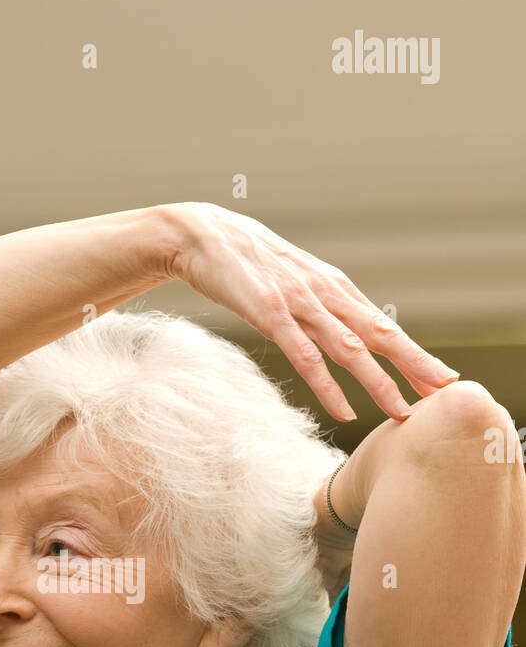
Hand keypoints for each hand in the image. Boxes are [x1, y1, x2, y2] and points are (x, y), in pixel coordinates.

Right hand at [165, 203, 459, 421]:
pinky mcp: (271, 314)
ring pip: (349, 349)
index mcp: (332, 287)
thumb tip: (335, 329)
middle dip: (414, 364)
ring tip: (402, 411)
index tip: (440, 377)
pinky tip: (344, 410)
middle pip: (378, 335)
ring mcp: (300, 304)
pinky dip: (327, 386)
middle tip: (444, 391)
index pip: (381, 325)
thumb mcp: (291, 281)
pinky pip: (305, 357)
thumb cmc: (246, 263)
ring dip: (379, 382)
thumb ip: (316, 304)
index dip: (413, 352)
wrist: (202, 235)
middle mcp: (325, 294)